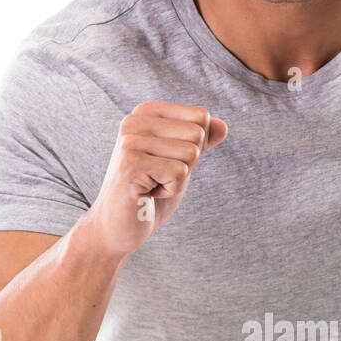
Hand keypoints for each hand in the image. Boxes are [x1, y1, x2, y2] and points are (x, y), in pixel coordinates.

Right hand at [82, 101, 227, 258]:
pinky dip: (170, 191)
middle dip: (187, 164)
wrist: (117, 228)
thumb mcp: (179, 162)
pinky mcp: (131, 164)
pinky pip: (179, 173)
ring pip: (190, 153)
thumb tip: (223, 125)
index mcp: (146, 112)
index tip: (166, 163)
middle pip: (197, 134)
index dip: (194, 148)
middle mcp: (134, 121)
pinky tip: (147, 194)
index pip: (201, 117)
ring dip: (178, 179)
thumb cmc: (148, 195)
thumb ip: (198, 142)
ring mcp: (130, 141)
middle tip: (158, 178)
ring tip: (151, 186)